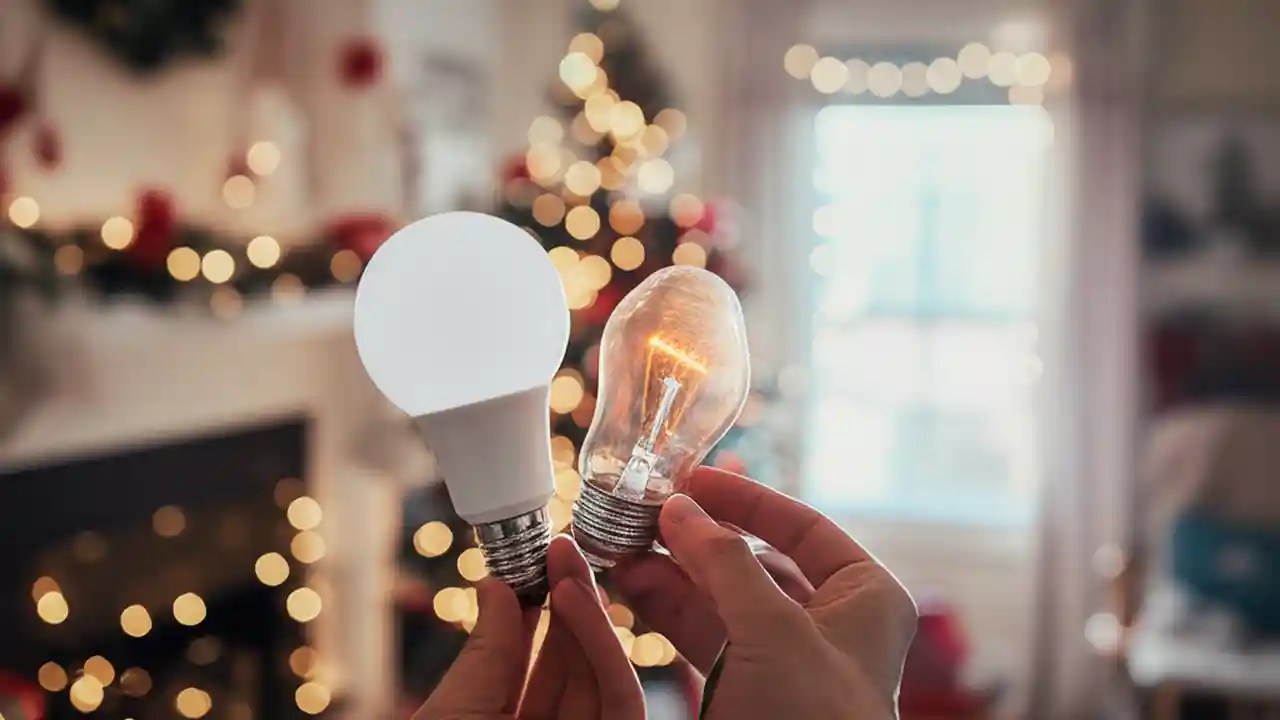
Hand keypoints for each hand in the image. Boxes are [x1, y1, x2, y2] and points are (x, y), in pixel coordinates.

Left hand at [415, 535, 643, 719]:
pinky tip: (575, 600)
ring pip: (607, 679)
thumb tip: (495, 586)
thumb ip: (483, 656)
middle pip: (579, 670)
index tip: (536, 568)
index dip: (538, 616)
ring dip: (591, 615)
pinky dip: (608, 649)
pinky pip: (625, 703)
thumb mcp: (455, 709)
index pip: (536, 672)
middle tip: (561, 550)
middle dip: (572, 604)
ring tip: (566, 565)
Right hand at [612, 468, 917, 719]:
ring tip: (623, 549)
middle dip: (696, 539)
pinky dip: (670, 612)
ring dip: (673, 573)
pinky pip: (707, 636)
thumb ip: (725, 562)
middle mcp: (831, 623)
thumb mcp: (774, 629)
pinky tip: (633, 590)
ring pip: (723, 598)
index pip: (801, 525)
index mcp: (865, 597)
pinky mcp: (750, 690)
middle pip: (754, 559)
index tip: (692, 479)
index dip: (744, 498)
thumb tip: (682, 509)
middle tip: (644, 515)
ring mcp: (788, 659)